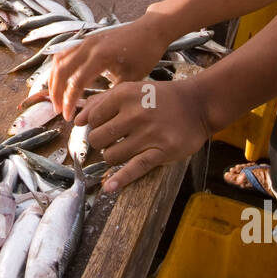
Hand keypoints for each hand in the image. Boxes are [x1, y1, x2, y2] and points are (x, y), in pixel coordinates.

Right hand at [48, 16, 169, 121]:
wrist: (150, 29)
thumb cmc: (144, 54)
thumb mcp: (131, 79)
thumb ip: (111, 94)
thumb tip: (94, 112)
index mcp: (100, 56)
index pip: (76, 83)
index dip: (69, 102)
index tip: (68, 117)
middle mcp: (88, 46)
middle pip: (61, 71)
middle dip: (56, 93)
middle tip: (57, 110)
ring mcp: (85, 40)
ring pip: (59, 60)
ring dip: (53, 80)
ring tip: (55, 97)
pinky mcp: (86, 39)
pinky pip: (64, 53)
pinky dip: (58, 67)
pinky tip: (59, 80)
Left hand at [76, 78, 209, 192]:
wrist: (199, 104)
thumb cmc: (160, 98)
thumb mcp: (132, 90)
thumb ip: (103, 101)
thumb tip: (77, 119)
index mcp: (124, 95)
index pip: (92, 118)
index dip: (93, 126)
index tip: (102, 127)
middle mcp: (135, 113)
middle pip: (98, 139)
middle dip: (101, 143)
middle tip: (112, 140)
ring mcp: (148, 134)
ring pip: (111, 156)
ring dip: (113, 157)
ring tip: (124, 149)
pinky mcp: (161, 151)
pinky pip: (134, 169)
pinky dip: (120, 180)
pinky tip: (109, 188)